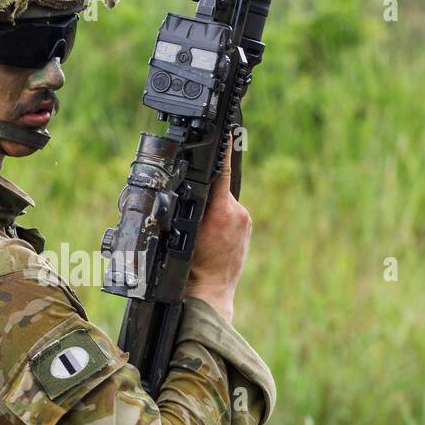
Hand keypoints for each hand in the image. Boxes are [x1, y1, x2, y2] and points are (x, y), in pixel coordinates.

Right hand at [184, 135, 251, 322]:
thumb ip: (185, 208)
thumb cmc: (189, 271)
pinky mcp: (246, 229)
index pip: (222, 171)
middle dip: (205, 193)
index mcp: (221, 212)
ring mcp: (244, 222)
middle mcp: (237, 214)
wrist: (208, 297)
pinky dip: (219, 220)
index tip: (226, 128)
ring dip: (211, 210)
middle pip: (218, 188)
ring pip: (223, 202)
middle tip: (192, 215)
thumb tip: (185, 188)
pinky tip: (209, 238)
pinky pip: (230, 215)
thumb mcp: (179, 234)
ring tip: (200, 233)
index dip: (223, 148)